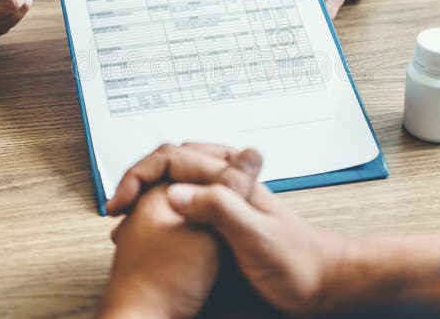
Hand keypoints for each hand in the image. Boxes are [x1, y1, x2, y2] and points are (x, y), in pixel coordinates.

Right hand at [106, 143, 334, 315]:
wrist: (322, 283)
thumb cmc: (298, 262)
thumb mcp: (256, 236)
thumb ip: (220, 209)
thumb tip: (175, 192)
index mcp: (230, 181)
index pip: (173, 157)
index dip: (140, 175)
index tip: (121, 204)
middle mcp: (225, 186)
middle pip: (171, 165)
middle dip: (139, 179)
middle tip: (117, 207)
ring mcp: (225, 204)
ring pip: (176, 184)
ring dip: (148, 195)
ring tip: (126, 219)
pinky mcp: (224, 224)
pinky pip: (186, 206)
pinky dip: (162, 214)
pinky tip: (154, 233)